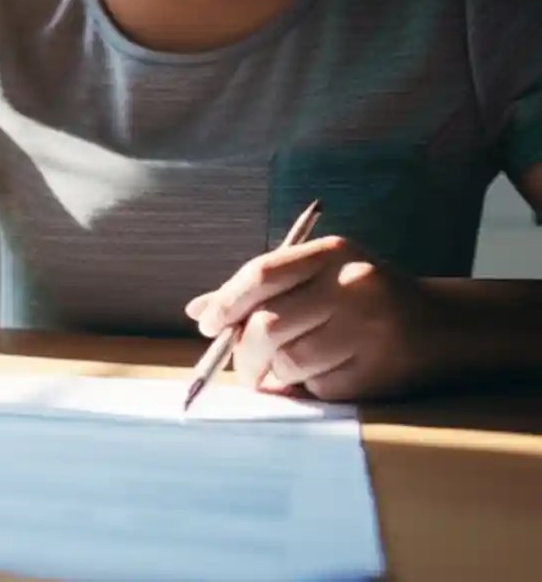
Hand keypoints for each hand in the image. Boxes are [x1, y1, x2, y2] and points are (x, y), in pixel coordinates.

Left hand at [184, 236, 447, 400]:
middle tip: (244, 369)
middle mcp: (351, 285)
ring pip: (288, 361)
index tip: (208, 325)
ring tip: (291, 369)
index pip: (261, 274)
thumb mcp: (317, 277)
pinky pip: (317, 387)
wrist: (441, 325)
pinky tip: (327, 374)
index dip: (226, 303)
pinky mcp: (377, 369)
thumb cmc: (362, 298)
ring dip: (278, 373)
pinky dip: (309, 387)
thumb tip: (198, 311)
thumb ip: (259, 291)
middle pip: (267, 325)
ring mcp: (368, 327)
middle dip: (245, 354)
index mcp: (330, 253)